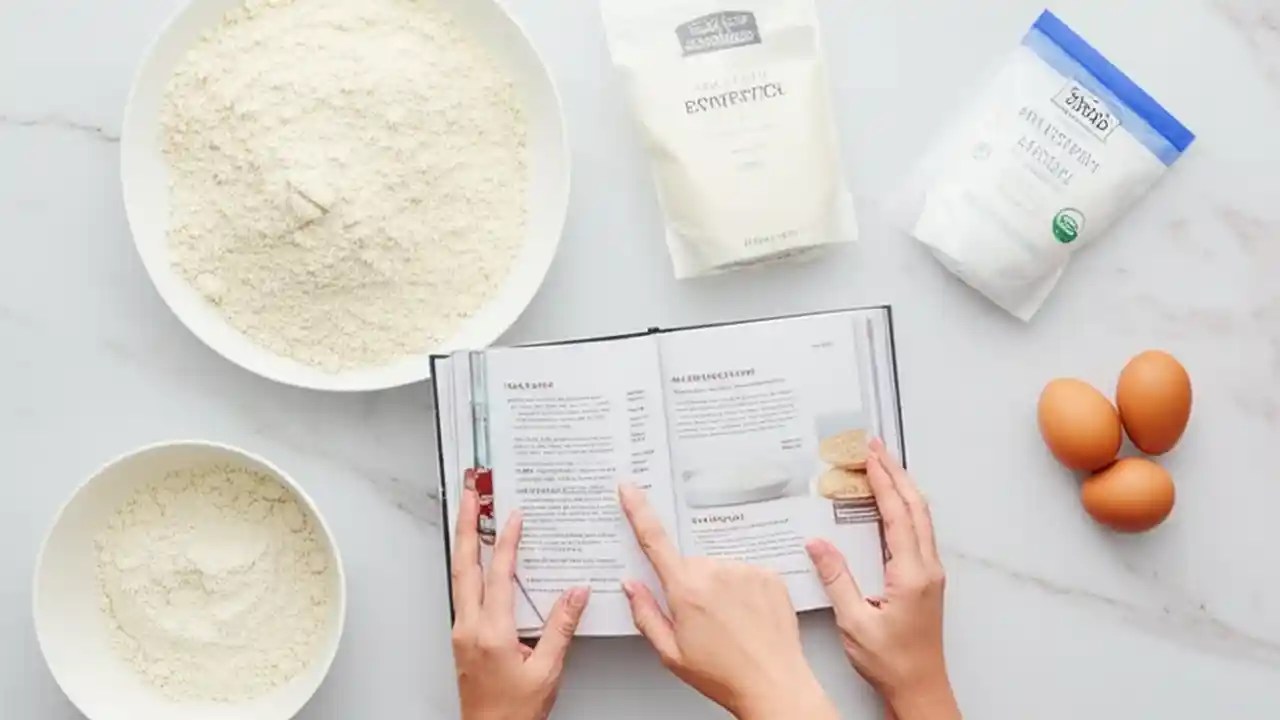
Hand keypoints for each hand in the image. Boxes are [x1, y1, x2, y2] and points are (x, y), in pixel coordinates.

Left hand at [452, 488, 590, 719]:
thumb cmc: (514, 712)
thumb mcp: (548, 670)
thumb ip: (561, 628)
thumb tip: (576, 593)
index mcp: (491, 633)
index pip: (498, 576)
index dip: (506, 543)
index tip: (513, 517)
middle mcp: (469, 628)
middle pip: (464, 565)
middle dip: (466, 525)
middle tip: (469, 495)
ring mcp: (461, 631)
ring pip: (459, 576)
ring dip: (465, 542)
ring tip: (470, 515)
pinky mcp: (462, 637)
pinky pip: (463, 591)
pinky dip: (469, 566)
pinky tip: (478, 559)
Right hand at [617, 483, 838, 719]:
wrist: (774, 684)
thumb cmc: (723, 675)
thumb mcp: (670, 653)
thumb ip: (645, 613)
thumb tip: (630, 585)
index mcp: (685, 590)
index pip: (653, 540)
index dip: (637, 510)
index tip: (628, 487)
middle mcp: (715, 571)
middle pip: (690, 564)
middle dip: (690, 585)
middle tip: (703, 622)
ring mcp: (745, 569)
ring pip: (719, 568)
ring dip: (720, 588)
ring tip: (731, 624)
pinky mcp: (769, 573)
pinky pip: (746, 573)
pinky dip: (744, 590)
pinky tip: (748, 616)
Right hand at [805, 439, 959, 719]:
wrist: (920, 688)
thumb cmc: (892, 662)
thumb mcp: (855, 621)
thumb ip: (837, 578)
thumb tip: (818, 544)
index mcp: (912, 573)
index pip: (899, 514)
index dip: (884, 480)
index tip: (870, 455)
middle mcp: (927, 568)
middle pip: (916, 507)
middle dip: (895, 473)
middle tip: (875, 447)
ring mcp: (930, 574)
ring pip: (921, 518)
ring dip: (902, 489)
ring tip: (882, 466)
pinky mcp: (926, 581)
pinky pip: (919, 533)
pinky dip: (904, 509)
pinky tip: (890, 507)